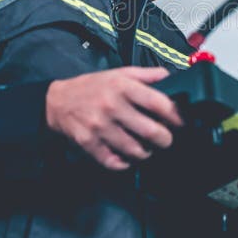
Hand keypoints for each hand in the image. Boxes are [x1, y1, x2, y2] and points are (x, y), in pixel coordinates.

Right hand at [46, 66, 182, 169]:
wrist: (57, 101)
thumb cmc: (92, 87)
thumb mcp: (119, 73)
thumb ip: (146, 75)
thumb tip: (170, 77)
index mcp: (123, 87)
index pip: (157, 103)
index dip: (174, 115)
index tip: (181, 122)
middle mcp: (113, 106)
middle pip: (150, 131)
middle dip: (165, 140)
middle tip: (166, 140)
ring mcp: (100, 127)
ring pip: (135, 150)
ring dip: (146, 153)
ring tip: (148, 149)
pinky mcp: (89, 143)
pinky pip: (113, 161)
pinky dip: (125, 164)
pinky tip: (128, 158)